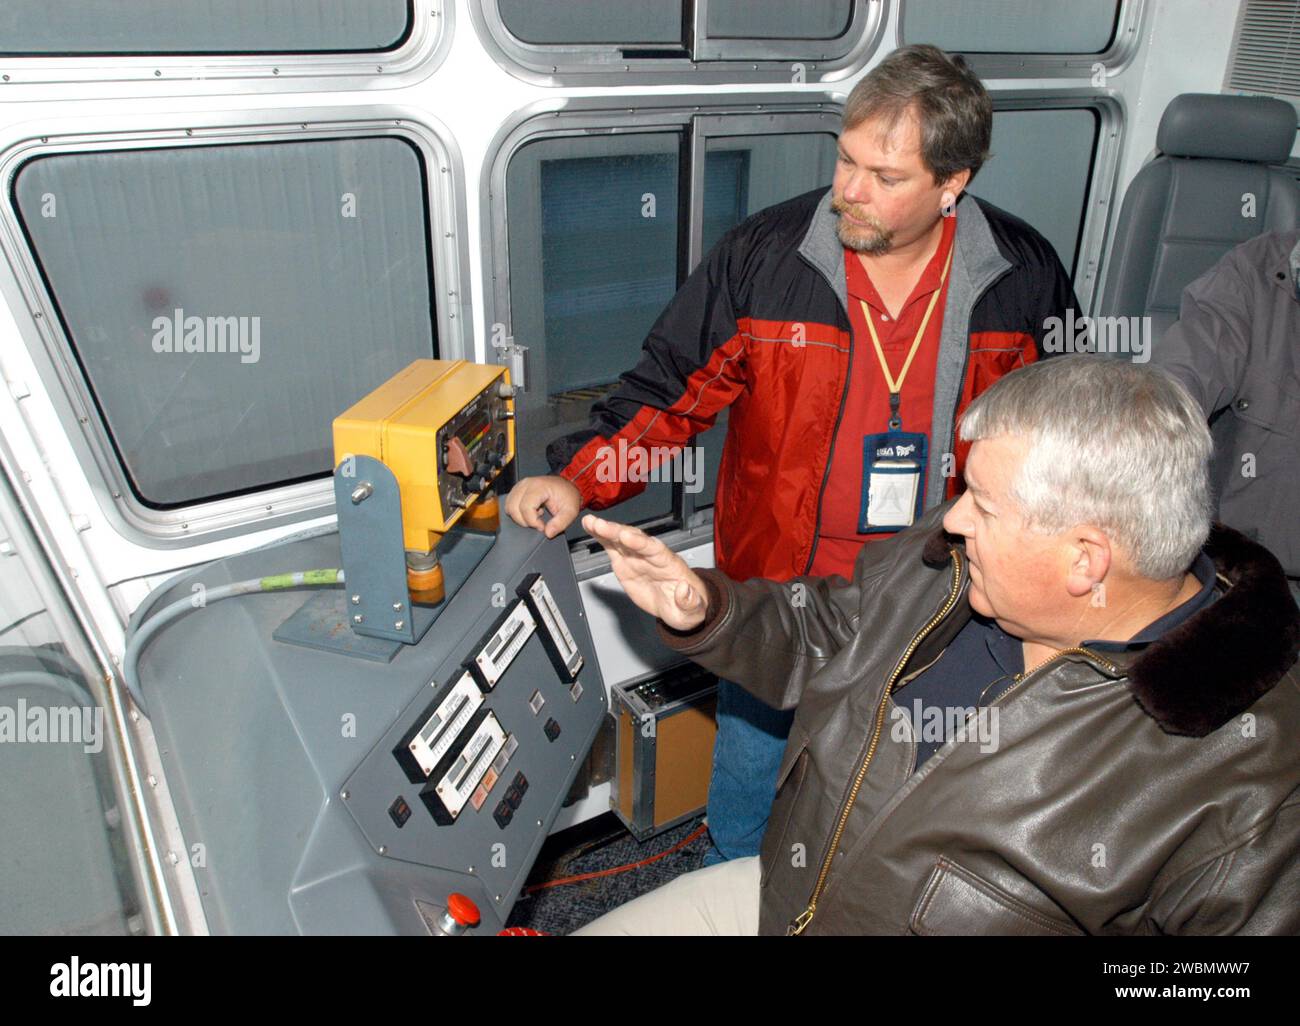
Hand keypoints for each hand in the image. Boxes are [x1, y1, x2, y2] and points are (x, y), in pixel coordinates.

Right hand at [504, 475, 582, 537]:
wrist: (567, 486)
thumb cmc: (568, 495)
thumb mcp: (570, 511)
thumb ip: (561, 523)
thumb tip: (548, 533)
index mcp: (539, 486)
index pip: (525, 507)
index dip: (532, 521)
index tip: (543, 526)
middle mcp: (526, 484)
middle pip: (514, 508)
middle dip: (525, 521)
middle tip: (539, 522)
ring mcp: (520, 486)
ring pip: (509, 506)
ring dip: (520, 516)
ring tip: (535, 515)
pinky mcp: (517, 490)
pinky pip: (510, 504)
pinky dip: (517, 512)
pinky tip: (530, 511)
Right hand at [582, 514, 708, 630]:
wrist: (678, 607)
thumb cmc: (688, 606)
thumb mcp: (694, 611)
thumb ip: (690, 601)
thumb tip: (685, 590)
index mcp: (669, 564)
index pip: (654, 550)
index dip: (640, 542)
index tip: (626, 536)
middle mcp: (652, 556)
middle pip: (634, 540)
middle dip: (617, 532)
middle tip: (600, 525)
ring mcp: (638, 558)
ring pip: (621, 539)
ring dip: (606, 530)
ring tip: (590, 523)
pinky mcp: (626, 562)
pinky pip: (613, 546)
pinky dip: (601, 536)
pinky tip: (590, 527)